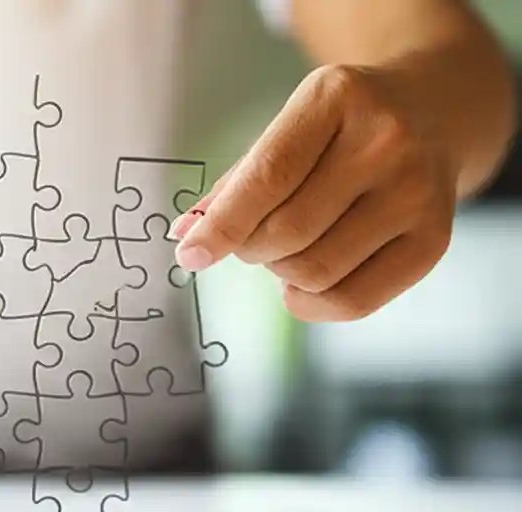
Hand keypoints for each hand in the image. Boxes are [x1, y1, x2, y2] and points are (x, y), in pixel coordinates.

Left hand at [170, 64, 457, 321]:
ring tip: (288, 246)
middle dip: (249, 248)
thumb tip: (185, 235)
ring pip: (314, 271)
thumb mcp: (287, 128)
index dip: (222, 225)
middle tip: (251, 237)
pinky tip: (303, 281)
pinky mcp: (434, 239)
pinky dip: (309, 303)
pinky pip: (351, 302)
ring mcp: (418, 192)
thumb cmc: (339, 128)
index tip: (189, 254)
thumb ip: (235, 183)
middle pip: (287, 232)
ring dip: (280, 272)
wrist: (431, 110)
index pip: (268, 177)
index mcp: (337, 98)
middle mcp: (387, 140)